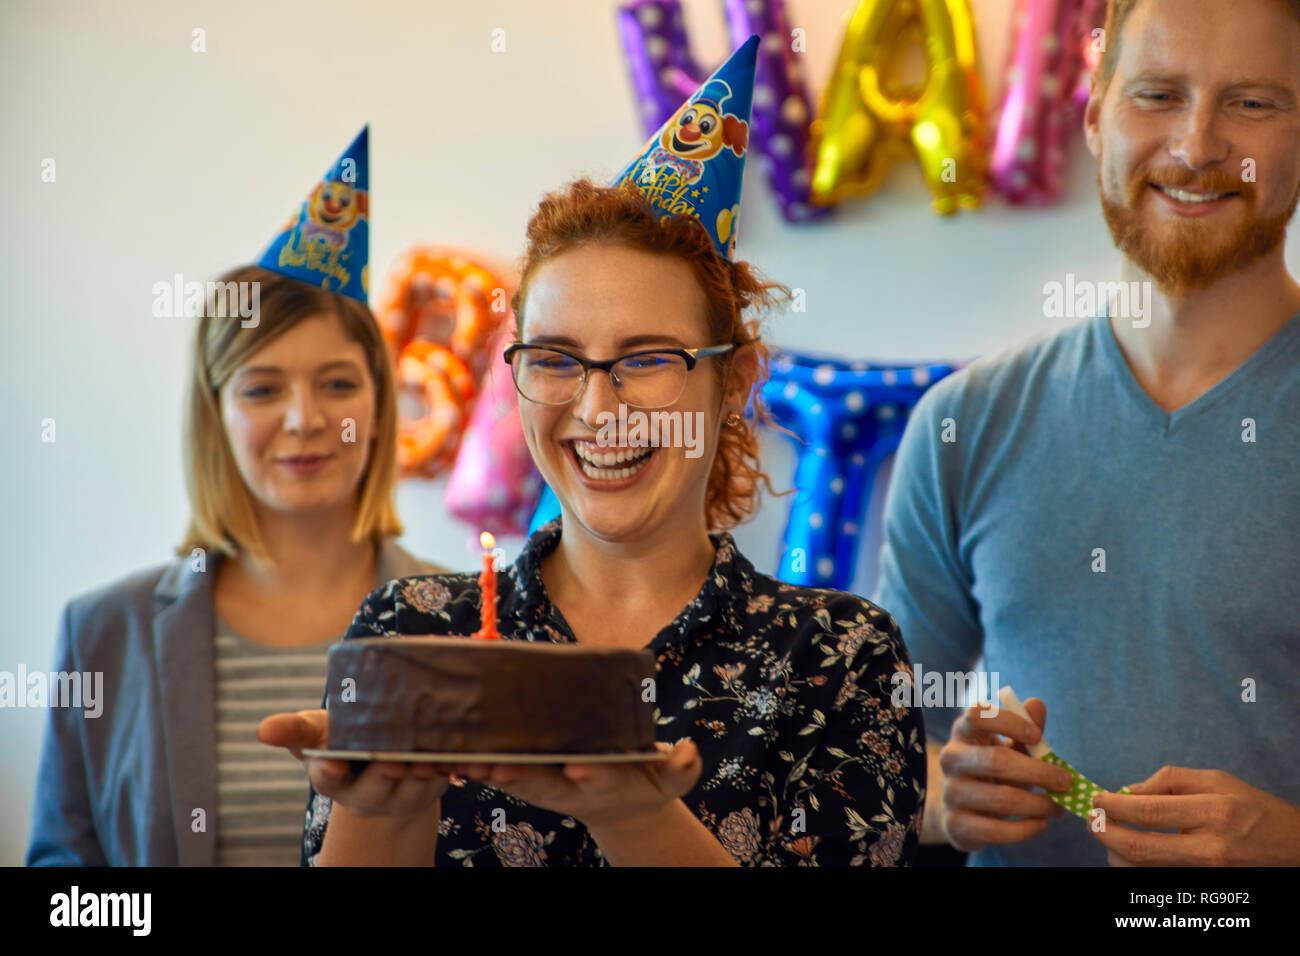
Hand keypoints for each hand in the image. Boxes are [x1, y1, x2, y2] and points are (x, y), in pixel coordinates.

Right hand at [257, 709, 451, 818]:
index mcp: (333, 777)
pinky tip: (454, 749)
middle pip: (376, 781)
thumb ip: (296, 730)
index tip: (332, 764)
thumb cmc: (343, 741)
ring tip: (425, 754)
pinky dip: (450, 764)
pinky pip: (445, 777)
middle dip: (383, 771)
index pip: (327, 777)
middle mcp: (366, 791)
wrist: (384, 766)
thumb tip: (263, 729)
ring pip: (414, 782)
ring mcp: (402, 792)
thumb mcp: (318, 734)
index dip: (330, 771)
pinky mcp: (434, 785)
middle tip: (390, 758)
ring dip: (421, 769)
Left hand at [451, 739, 702, 831]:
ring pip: (512, 777)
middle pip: (542, 783)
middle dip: (520, 775)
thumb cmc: (649, 781)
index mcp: (604, 783)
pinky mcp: (528, 772)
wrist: (622, 801)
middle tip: (498, 765)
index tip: (579, 767)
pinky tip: (451, 748)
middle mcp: (568, 786)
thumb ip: (682, 767)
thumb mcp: (673, 779)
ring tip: (460, 757)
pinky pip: (497, 766)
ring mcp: (545, 782)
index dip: (588, 774)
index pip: (596, 779)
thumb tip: (690, 750)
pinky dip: (475, 761)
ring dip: (486, 770)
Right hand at [937, 698, 1072, 852]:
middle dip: (1038, 772)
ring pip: (1001, 799)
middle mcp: (951, 759)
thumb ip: (1025, 727)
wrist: (965, 808)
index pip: (977, 715)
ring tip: (1058, 806)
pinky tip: (1040, 823)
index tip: (1037, 736)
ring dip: (1038, 804)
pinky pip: (995, 830)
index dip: (1009, 722)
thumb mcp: (1011, 747)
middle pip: (995, 760)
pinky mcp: (955, 824)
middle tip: (1066, 782)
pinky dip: (1026, 828)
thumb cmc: (996, 770)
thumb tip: (1037, 705)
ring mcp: (950, 792)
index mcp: (963, 733)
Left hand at [1090, 767, 1299, 865]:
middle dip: (1106, 833)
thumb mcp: (1216, 780)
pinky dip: (1136, 866)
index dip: (1114, 806)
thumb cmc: (1253, 807)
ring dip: (1116, 853)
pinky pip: (1159, 879)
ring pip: (1146, 870)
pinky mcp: (1204, 885)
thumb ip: (1169, 780)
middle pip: (1141, 848)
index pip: (1149, 812)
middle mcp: (1209, 848)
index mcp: (1212, 812)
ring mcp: (1207, 872)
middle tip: (1092, 820)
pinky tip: (1129, 850)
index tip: (1096, 799)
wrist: (1292, 846)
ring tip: (1109, 835)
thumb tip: (1129, 790)